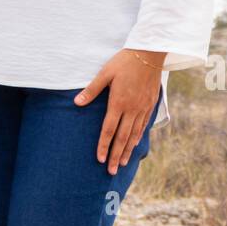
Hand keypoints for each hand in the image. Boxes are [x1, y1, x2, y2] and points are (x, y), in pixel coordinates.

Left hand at [75, 49, 165, 174]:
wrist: (149, 54)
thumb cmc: (124, 62)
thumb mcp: (105, 73)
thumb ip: (92, 90)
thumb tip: (77, 103)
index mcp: (118, 102)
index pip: (109, 130)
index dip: (104, 146)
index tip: (100, 159)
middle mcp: (131, 109)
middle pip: (122, 138)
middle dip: (116, 156)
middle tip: (111, 171)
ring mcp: (142, 108)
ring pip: (134, 134)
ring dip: (127, 151)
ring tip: (123, 163)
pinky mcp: (150, 104)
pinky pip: (143, 126)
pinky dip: (138, 138)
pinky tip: (134, 144)